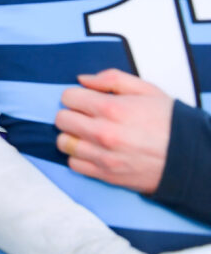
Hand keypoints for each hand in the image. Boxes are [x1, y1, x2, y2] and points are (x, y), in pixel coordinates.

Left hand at [55, 69, 170, 194]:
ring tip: (88, 134)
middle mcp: (103, 133)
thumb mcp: (145, 90)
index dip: (76, 96)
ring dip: (73, 136)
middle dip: (72, 114)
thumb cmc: (170, 123)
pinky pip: (74, 165)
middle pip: (61, 120)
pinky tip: (93, 150)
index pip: (68, 97)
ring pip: (64, 143)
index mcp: (111, 109)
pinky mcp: (106, 175)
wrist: (191, 158)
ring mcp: (103, 156)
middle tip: (86, 116)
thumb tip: (82, 80)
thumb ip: (110, 78)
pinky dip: (79, 157)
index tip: (86, 100)